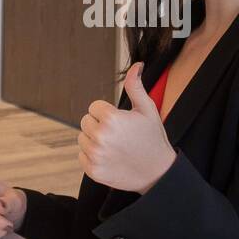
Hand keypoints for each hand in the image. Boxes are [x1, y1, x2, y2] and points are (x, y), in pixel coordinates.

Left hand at [79, 63, 175, 193]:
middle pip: (86, 121)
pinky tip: (109, 157)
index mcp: (111, 119)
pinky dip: (92, 156)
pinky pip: (81, 156)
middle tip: (118, 134)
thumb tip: (136, 65)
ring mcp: (95, 155)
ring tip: (114, 146)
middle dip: (99, 125)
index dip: (107, 113)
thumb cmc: (153, 138)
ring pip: (82, 138)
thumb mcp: (147, 109)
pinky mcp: (92, 170)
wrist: (158, 172)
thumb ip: (136, 86)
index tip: (120, 122)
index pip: (94, 107)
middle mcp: (100, 136)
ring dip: (94, 140)